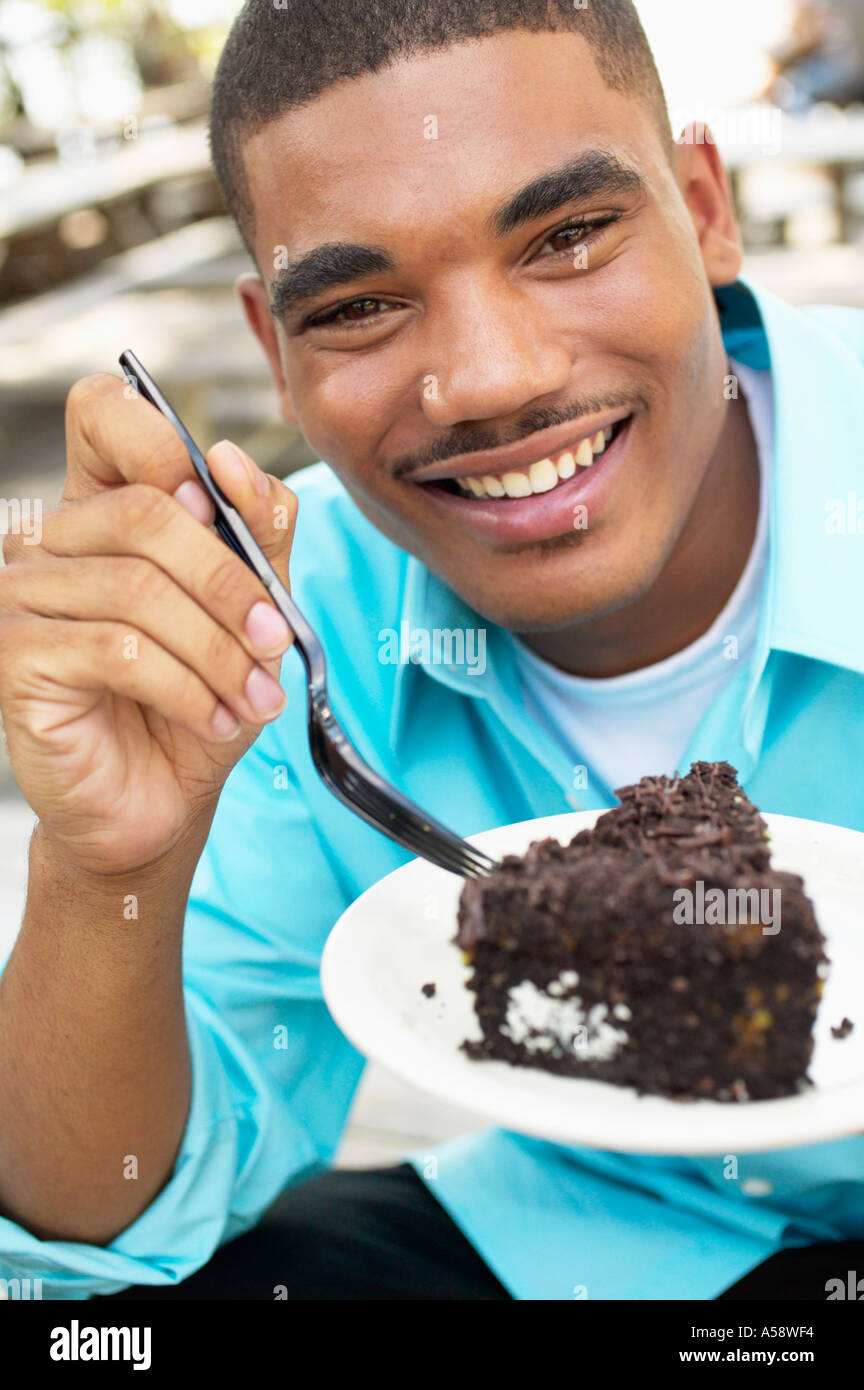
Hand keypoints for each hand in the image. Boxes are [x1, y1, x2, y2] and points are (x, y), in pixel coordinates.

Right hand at [0, 373, 297, 875]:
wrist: (158, 800)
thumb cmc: (198, 698)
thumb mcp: (249, 612)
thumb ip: (256, 535)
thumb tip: (233, 462)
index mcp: (101, 505)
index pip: (101, 412)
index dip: (159, 438)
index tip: (218, 502)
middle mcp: (48, 538)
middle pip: (143, 512)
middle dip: (230, 582)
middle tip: (276, 640)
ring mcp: (20, 595)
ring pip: (137, 589)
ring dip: (218, 650)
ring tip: (254, 699)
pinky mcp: (15, 657)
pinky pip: (118, 651)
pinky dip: (186, 686)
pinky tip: (213, 718)